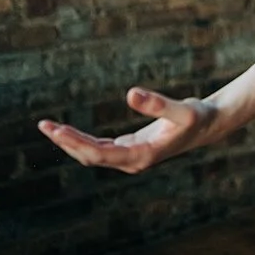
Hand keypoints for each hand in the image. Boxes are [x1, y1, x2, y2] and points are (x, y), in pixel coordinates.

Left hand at [38, 87, 217, 173]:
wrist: (209, 125)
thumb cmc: (198, 117)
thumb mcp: (182, 109)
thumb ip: (157, 103)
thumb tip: (130, 93)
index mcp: (142, 156)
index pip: (100, 154)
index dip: (76, 143)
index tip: (58, 131)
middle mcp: (133, 161)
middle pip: (91, 156)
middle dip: (67, 142)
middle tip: (45, 125)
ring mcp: (131, 157)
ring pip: (92, 154)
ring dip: (71, 142)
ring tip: (49, 127)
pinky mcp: (130, 149)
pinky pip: (100, 148)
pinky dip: (82, 140)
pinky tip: (67, 132)